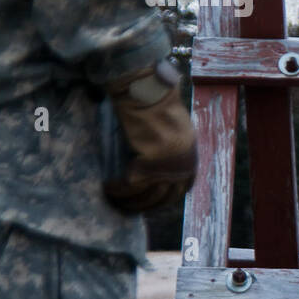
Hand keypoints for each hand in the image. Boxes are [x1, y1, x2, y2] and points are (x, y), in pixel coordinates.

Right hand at [104, 60, 196, 213]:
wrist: (147, 91)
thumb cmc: (154, 106)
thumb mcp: (172, 131)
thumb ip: (170, 151)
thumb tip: (157, 170)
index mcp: (191, 155)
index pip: (182, 189)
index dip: (163, 199)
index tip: (147, 204)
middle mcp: (185, 162)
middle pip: (165, 196)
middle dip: (144, 205)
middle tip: (125, 208)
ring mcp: (171, 163)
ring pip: (147, 194)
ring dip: (128, 200)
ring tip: (112, 198)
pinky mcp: (153, 161)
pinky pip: (133, 185)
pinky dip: (119, 190)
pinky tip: (107, 187)